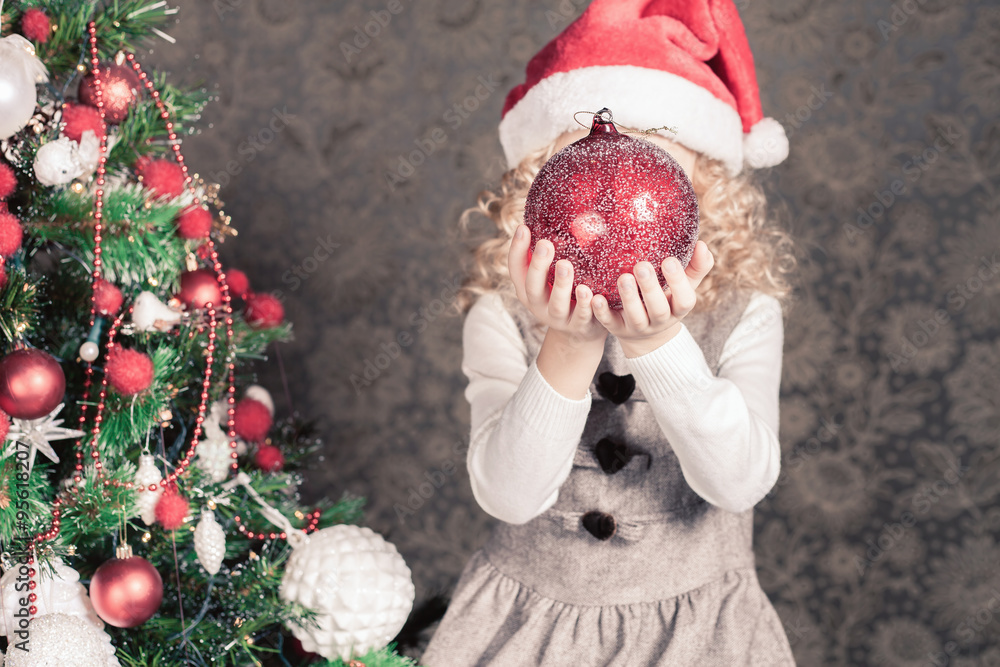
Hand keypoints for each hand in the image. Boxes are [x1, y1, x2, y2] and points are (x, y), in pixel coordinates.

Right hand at [508, 224, 607, 346]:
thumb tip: (552, 210)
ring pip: (556, 304)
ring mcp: (557, 318)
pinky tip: (590, 292)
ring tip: (566, 265)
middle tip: (545, 244)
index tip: (523, 227)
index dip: (517, 249)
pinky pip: (582, 317)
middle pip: (532, 286)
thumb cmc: (566, 293)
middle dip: (538, 265)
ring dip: (560, 285)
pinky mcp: (579, 327)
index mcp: (528, 288)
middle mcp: (538, 304)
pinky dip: (585, 305)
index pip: (516, 269)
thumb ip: (549, 254)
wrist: (581, 332)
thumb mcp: (551, 277)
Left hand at [591, 240, 714, 357]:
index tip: (669, 261)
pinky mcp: (617, 329)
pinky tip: (596, 298)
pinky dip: (602, 312)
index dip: (679, 283)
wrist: (646, 333)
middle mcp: (659, 320)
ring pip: (635, 317)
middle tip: (642, 265)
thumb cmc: (667, 297)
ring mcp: (638, 327)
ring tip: (623, 278)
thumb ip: (696, 266)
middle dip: (650, 289)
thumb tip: (702, 244)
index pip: (685, 300)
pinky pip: (609, 323)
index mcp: (677, 308)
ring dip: (629, 298)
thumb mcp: (685, 284)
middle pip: (658, 309)